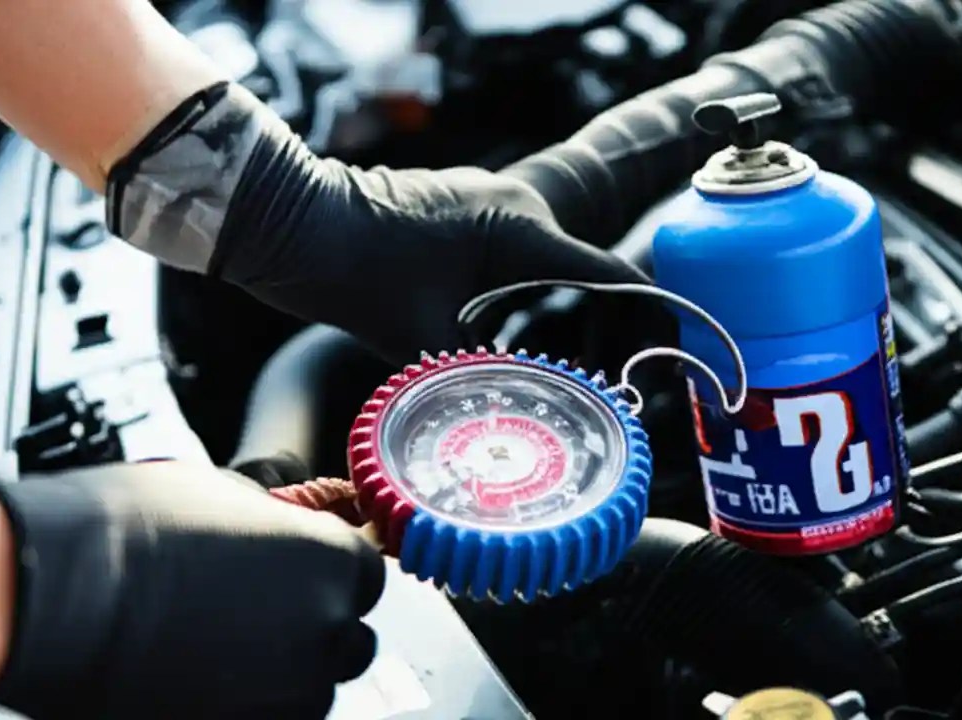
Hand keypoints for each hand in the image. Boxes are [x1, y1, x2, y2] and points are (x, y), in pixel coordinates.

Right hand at [0, 461, 383, 718]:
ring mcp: (288, 693)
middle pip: (346, 642)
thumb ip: (267, 515)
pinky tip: (197, 685)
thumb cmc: (124, 531)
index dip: (326, 578)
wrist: (55, 592)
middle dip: (310, 632)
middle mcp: (325, 629)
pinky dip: (242, 708)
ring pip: (308, 695)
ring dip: (278, 680)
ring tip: (214, 656)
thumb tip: (271, 520)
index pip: (365, 578)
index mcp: (332, 560)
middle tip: (251, 620)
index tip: (297, 579)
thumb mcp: (216, 490)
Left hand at [109, 83, 647, 365]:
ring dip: (570, 315)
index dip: (649, 316)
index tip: (672, 353)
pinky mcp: (465, 214)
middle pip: (588, 273)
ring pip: (553, 268)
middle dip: (610, 327)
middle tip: (619, 383)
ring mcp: (490, 205)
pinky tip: (530, 342)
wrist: (289, 221)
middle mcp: (517, 207)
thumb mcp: (424, 339)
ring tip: (582, 370)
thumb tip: (516, 427)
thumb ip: (480, 379)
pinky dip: (534, 300)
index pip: (610, 274)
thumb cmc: (352, 271)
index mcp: (521, 228)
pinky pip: (520, 259)